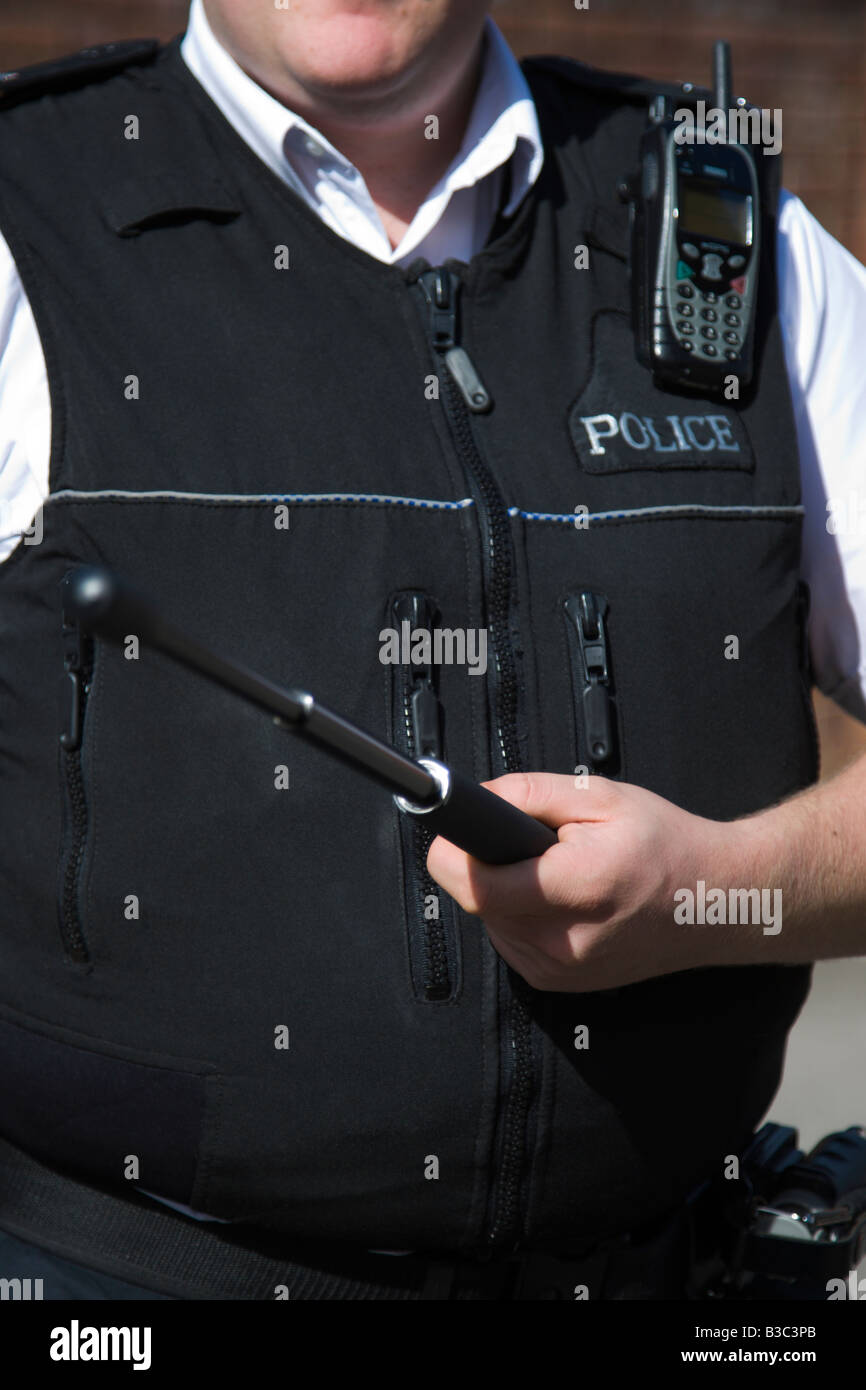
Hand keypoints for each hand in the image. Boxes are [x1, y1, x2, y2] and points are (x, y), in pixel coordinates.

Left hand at [426, 772, 740, 991]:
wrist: (714, 902)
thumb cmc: (665, 845)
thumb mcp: (600, 796)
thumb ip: (528, 793)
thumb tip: (475, 799)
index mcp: (578, 889)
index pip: (477, 886)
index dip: (455, 853)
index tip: (456, 831)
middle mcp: (564, 942)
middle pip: (478, 900)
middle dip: (490, 864)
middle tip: (535, 845)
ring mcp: (559, 970)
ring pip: (490, 921)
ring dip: (506, 891)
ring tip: (557, 872)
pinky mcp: (556, 983)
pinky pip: (509, 940)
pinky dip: (520, 914)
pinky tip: (560, 899)